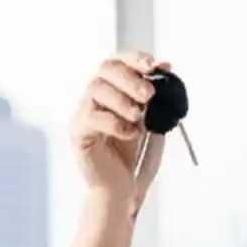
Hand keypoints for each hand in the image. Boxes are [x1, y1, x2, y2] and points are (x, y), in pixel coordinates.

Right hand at [71, 50, 170, 209]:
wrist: (122, 188)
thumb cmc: (133, 155)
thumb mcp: (150, 121)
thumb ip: (156, 98)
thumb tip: (166, 68)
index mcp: (112, 90)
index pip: (117, 61)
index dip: (134, 58)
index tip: (155, 65)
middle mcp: (95, 97)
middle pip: (106, 70)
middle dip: (131, 79)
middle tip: (149, 94)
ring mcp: (84, 113)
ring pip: (97, 89)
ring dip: (123, 100)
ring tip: (139, 116)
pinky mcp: (79, 132)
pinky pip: (92, 118)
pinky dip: (115, 123)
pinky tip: (130, 134)